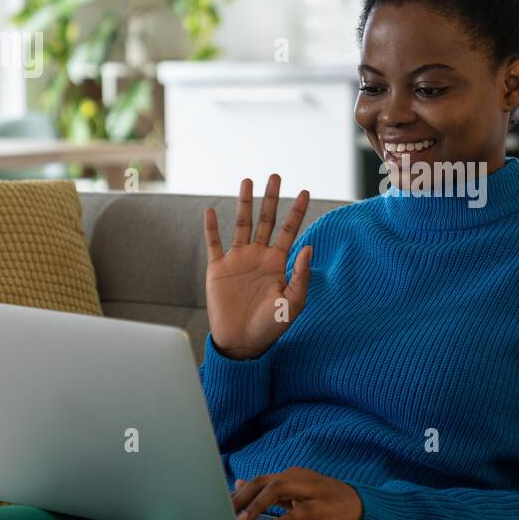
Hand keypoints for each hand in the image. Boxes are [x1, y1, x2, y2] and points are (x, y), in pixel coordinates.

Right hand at [204, 174, 311, 360]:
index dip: (297, 211)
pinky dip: (211, 227)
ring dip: (244, 203)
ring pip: (242, 224)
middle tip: (276, 176)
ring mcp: (238, 260)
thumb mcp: (293, 302)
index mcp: (278, 263)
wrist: (242, 343)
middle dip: (272, 198)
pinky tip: (210, 210)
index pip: (290, 230)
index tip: (305, 191)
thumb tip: (307, 246)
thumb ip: (300, 275)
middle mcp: (258, 256)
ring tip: (248, 181)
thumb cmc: (271, 326)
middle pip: (266, 220)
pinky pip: (214, 244)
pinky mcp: (218, 269)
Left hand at [231, 468, 363, 519]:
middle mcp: (299, 477)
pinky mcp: (324, 503)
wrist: (360, 504)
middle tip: (224, 513)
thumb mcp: (296, 495)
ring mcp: (312, 488)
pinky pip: (302, 509)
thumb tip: (239, 483)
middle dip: (241, 497)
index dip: (237, 493)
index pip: (258, 480)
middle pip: (264, 481)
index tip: (218, 507)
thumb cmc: (325, 501)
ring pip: (279, 489)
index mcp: (291, 475)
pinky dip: (286, 517)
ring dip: (257, 504)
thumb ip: (270, 491)